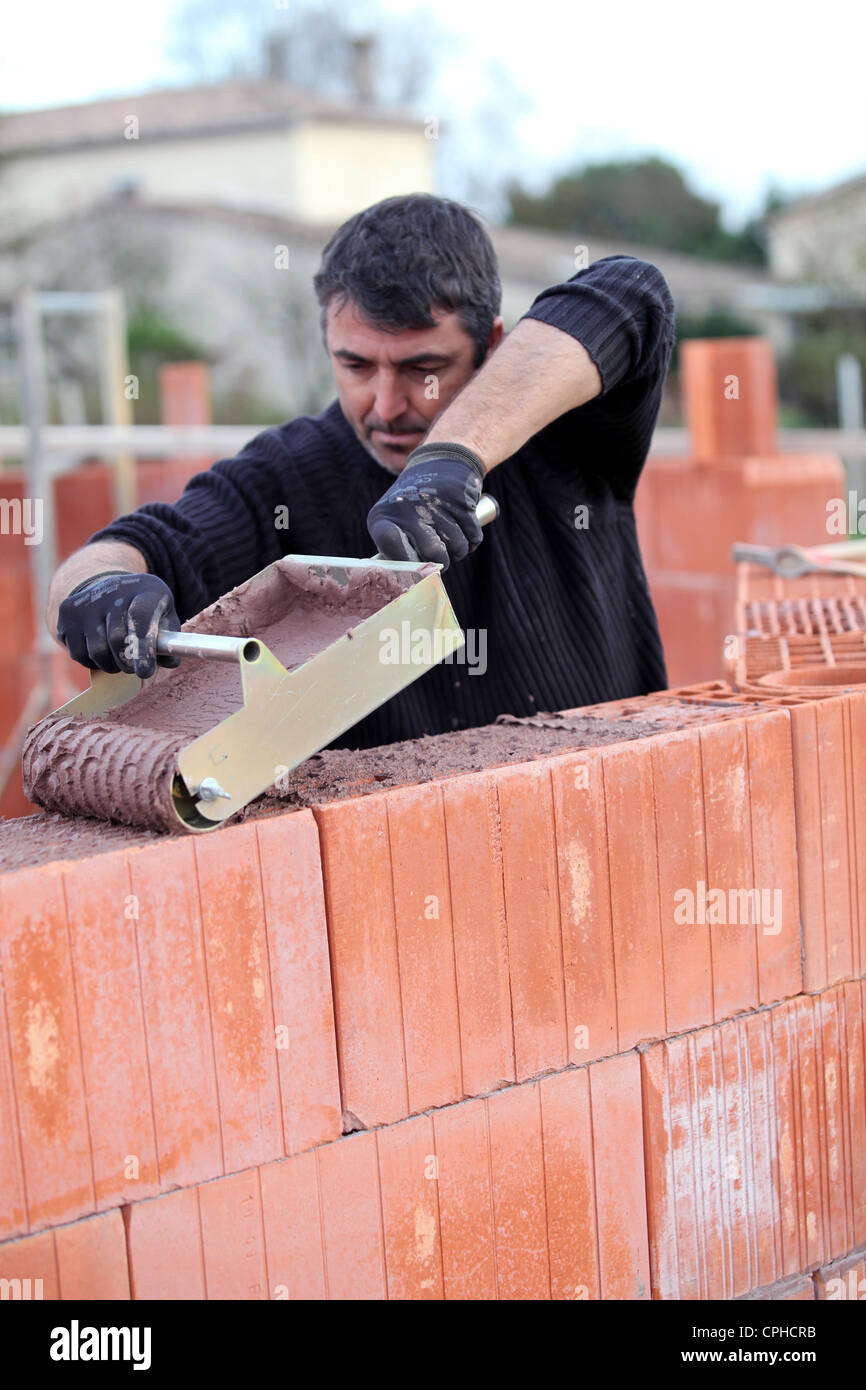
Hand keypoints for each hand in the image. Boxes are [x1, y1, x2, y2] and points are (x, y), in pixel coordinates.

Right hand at [56, 571, 181, 678]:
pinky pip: (78, 653)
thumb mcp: (163, 617)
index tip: (145, 671)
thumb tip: (169, 663)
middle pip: (116, 638)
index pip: (141, 618)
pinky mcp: (67, 612)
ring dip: (110, 665)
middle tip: (133, 668)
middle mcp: (112, 590)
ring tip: (119, 660)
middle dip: (127, 662)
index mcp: (144, 589)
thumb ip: (169, 641)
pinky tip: (102, 651)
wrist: (106, 587)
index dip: (143, 648)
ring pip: (96, 651)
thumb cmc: (143, 609)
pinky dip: (92, 662)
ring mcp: (87, 601)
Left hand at [366, 442, 486, 570]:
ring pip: (457, 548)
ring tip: (451, 539)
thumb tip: (409, 583)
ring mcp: (436, 503)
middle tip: (440, 557)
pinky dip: (472, 540)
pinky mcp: (461, 500)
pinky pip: (473, 538)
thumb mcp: (393, 520)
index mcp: (383, 517)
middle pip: (434, 554)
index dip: (405, 562)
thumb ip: (396, 550)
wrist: (441, 463)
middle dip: (442, 561)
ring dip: (459, 551)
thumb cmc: (414, 504)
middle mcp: (408, 508)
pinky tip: (464, 530)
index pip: (389, 545)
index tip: (415, 570)